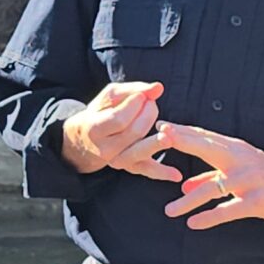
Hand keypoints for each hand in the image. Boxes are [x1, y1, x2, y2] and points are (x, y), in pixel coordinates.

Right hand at [58, 81, 182, 180]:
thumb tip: (158, 88)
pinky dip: (163, 173)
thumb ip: (134, 89)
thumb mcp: (111, 96)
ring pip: (139, 153)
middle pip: (133, 133)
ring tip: (169, 136)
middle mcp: (105, 149)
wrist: (87, 139)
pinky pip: (147, 171)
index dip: (133, 106)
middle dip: (147, 115)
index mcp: (95, 128)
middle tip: (151, 104)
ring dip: (156, 144)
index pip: (118, 119)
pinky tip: (176, 175)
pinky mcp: (131, 167)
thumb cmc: (102, 111)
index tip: (141, 96)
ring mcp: (118, 160)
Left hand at [152, 124, 263, 229]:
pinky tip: (194, 223)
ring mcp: (249, 180)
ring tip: (169, 210)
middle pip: (207, 148)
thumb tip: (184, 185)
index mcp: (236, 150)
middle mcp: (241, 160)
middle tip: (160, 137)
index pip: (205, 137)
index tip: (159, 125)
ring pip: (213, 187)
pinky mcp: (258, 201)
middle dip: (183, 141)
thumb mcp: (242, 171)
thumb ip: (212, 176)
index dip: (182, 131)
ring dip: (189, 200)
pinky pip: (229, 209)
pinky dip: (210, 217)